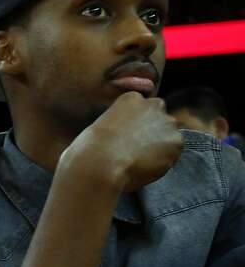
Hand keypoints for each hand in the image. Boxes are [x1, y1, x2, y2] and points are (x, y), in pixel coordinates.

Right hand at [62, 92, 182, 192]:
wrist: (99, 164)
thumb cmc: (89, 151)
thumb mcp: (98, 128)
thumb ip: (118, 127)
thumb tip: (122, 140)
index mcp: (131, 98)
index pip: (143, 110)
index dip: (136, 127)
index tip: (126, 139)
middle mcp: (153, 105)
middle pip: (160, 120)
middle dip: (152, 134)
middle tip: (136, 152)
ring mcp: (167, 123)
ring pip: (169, 137)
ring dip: (159, 148)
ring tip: (139, 162)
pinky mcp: (176, 142)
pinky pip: (173, 154)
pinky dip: (163, 163)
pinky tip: (145, 168)